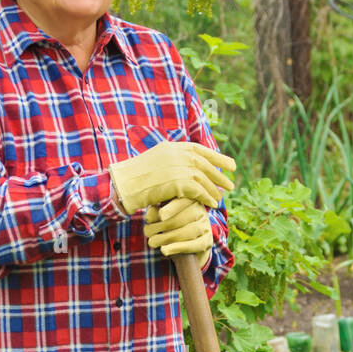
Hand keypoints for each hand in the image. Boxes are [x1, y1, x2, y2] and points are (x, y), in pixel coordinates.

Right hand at [109, 138, 234, 215]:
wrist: (122, 186)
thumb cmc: (134, 178)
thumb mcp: (155, 162)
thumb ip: (172, 161)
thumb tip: (189, 165)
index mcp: (171, 147)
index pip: (200, 149)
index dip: (217, 157)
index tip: (230, 164)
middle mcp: (176, 154)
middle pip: (205, 164)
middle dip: (220, 174)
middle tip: (231, 184)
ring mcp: (177, 168)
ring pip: (203, 178)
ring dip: (213, 190)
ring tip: (220, 198)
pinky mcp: (176, 183)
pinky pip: (198, 191)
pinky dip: (206, 197)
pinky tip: (211, 204)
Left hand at [144, 199, 212, 264]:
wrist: (185, 244)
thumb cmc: (169, 224)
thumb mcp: (161, 215)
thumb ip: (155, 212)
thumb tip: (150, 216)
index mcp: (188, 198)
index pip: (182, 200)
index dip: (172, 207)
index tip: (161, 215)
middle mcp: (200, 209)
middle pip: (184, 217)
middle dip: (164, 226)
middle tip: (147, 232)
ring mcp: (206, 225)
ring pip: (190, 231)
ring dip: (168, 237)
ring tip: (152, 242)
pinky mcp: (208, 240)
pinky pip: (196, 245)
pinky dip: (179, 248)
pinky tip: (165, 250)